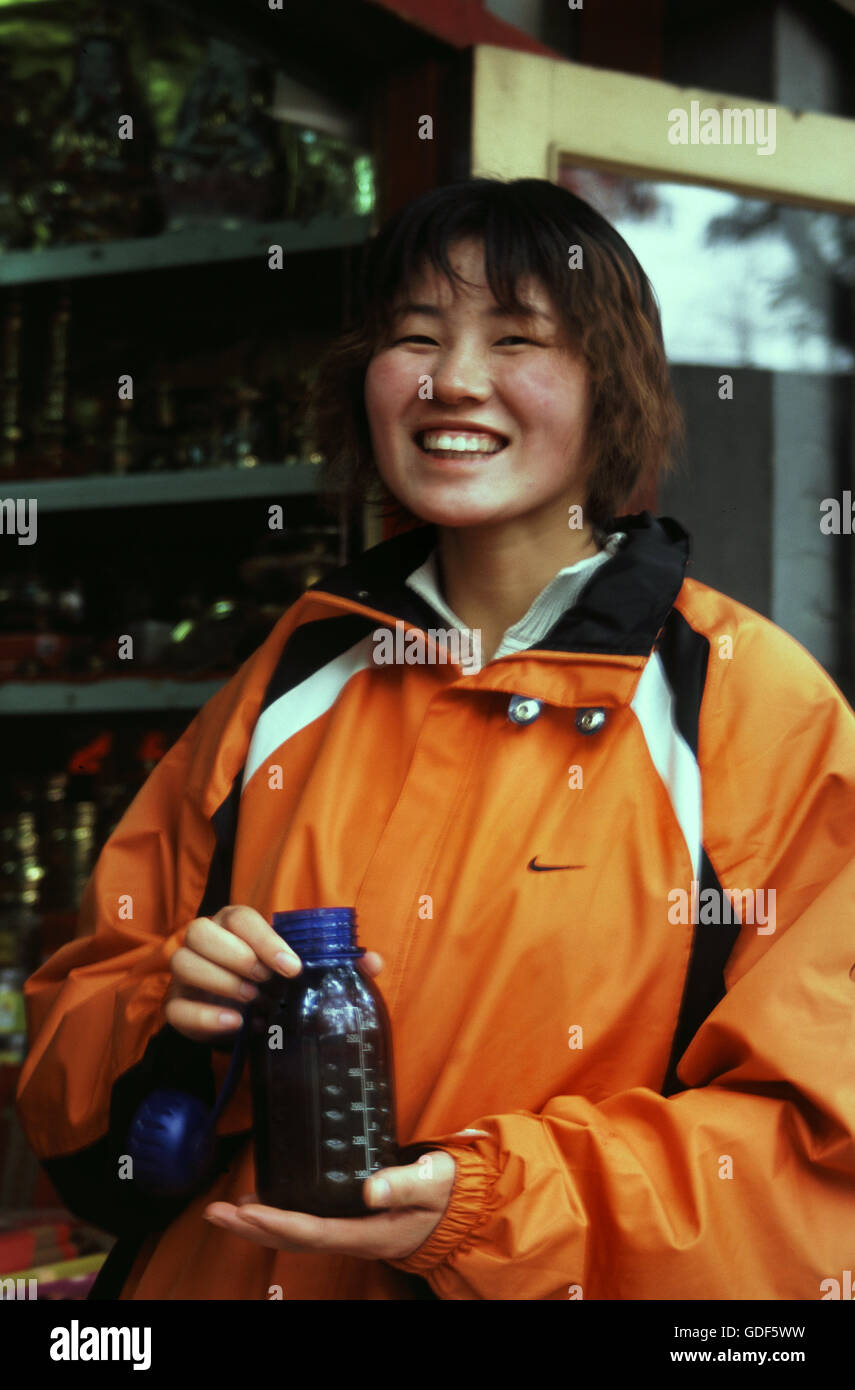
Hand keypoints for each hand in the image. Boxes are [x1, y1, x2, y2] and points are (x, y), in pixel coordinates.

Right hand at [166, 904, 383, 1041]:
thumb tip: (374, 963)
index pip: (241, 917)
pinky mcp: (175, 1006)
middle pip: (200, 931)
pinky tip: (235, 1024)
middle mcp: (204, 941)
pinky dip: (205, 1017)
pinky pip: (176, 1009)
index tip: (292, 968)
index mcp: (234, 924)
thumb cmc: (273, 983)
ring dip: (221, 983)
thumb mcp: (302, 971)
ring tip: (253, 1001)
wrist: (242, 1018)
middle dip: (237, 956)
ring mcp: (185, 974)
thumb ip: (337, 964)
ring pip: (183, 962)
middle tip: (266, 983)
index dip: (265, 940)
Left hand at [203, 1151, 455, 1261]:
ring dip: (257, 1224)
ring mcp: (349, 1231)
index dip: (278, 1224)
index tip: (246, 1211)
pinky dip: (278, 1216)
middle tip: (215, 1213)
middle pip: (293, 1239)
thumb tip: (370, 1189)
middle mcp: (352, 1237)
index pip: (314, 1232)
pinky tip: (261, 1204)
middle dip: (251, 1228)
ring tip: (225, 1211)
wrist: (458, 1210)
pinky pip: (305, 1224)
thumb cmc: (446, 1195)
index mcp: (369, 1232)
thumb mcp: (433, 1184)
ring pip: (294, 1234)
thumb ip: (405, 1185)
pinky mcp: (348, 1219)